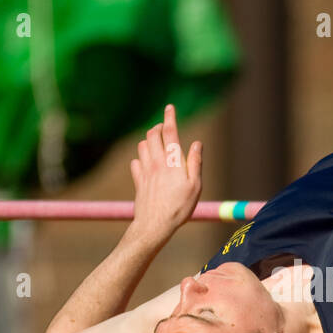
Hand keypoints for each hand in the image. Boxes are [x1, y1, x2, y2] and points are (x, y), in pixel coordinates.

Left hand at [128, 103, 201, 241]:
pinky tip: (146, 164)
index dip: (170, 117)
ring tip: (156, 144)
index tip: (169, 107)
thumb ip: (196, 163)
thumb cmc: (179, 208)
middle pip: (152, 135)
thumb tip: (197, 144)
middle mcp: (157, 163)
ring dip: (148, 141)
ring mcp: (145, 172)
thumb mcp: (195, 186)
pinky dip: (140, 159)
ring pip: (142, 146)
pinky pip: (135, 163)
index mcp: (173, 162)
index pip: (170, 132)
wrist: (154, 225)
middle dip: (158, 127)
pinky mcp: (138, 182)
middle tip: (164, 128)